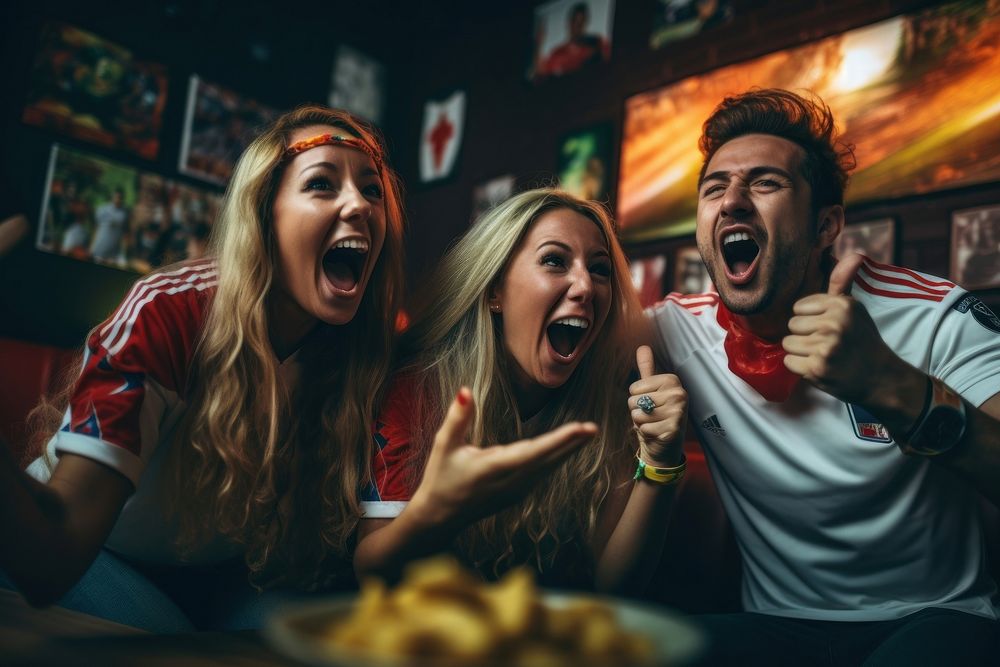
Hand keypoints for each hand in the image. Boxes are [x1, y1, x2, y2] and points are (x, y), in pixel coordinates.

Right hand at [409, 388, 596, 527]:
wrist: (440, 517)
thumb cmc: (441, 477)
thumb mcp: (444, 445)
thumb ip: (458, 417)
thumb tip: (466, 391)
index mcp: (494, 468)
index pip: (533, 452)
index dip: (559, 440)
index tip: (580, 429)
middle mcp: (510, 482)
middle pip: (548, 461)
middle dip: (572, 444)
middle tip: (593, 429)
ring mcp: (516, 491)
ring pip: (548, 468)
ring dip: (568, 451)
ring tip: (587, 434)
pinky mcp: (517, 493)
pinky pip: (542, 473)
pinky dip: (556, 459)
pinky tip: (568, 448)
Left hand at [628, 346, 686, 466]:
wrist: (665, 446)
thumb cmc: (656, 416)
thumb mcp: (651, 390)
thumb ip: (647, 368)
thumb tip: (643, 346)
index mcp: (672, 381)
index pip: (634, 387)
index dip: (636, 398)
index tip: (651, 403)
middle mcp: (679, 394)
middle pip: (634, 401)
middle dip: (638, 411)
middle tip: (652, 416)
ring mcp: (678, 412)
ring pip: (638, 415)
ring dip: (641, 423)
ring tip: (654, 424)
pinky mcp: (673, 429)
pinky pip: (644, 428)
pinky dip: (646, 434)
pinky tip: (657, 434)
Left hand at [782, 253, 905, 404]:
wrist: (881, 378)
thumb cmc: (862, 340)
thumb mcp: (854, 309)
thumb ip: (842, 283)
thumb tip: (855, 255)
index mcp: (842, 305)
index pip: (799, 307)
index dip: (810, 319)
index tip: (828, 327)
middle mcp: (834, 323)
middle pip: (791, 325)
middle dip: (804, 336)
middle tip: (826, 344)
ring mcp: (825, 346)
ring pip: (788, 343)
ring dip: (801, 352)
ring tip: (823, 355)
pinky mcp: (817, 368)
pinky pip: (789, 362)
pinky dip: (800, 367)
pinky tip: (820, 367)